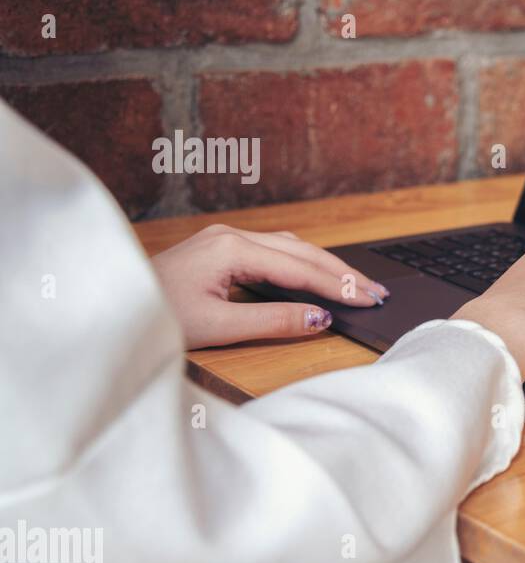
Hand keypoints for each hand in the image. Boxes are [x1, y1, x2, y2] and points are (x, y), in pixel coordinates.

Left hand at [151, 224, 390, 348]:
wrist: (110, 305)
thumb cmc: (154, 315)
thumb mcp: (218, 327)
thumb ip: (273, 320)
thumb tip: (319, 318)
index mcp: (232, 248)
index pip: (301, 268)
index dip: (339, 286)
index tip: (370, 300)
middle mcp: (231, 235)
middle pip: (302, 251)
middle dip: (342, 273)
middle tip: (376, 291)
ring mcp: (224, 239)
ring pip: (290, 247)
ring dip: (324, 265)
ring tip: (354, 285)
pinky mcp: (219, 248)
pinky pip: (273, 250)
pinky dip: (302, 263)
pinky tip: (315, 275)